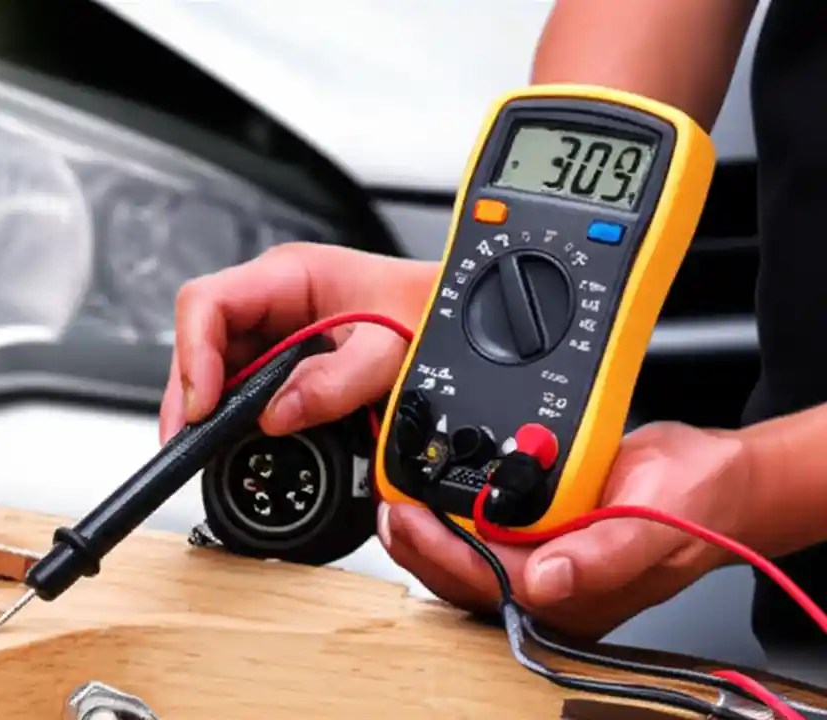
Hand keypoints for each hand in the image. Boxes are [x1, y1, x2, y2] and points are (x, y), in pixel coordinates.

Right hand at [159, 243, 437, 442]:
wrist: (466, 320)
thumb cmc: (435, 313)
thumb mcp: (392, 349)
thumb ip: (339, 379)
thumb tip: (278, 414)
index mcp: (291, 274)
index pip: (208, 302)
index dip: (193, 353)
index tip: (203, 405)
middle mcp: (274, 298)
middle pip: (201, 339)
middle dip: (190, 393)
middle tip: (190, 443)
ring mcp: (276, 329)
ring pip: (215, 365)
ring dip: (208, 407)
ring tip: (207, 448)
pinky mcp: (284, 359)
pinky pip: (242, 384)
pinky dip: (232, 415)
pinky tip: (235, 438)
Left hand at [377, 421, 755, 638]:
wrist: (718, 480)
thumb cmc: (696, 499)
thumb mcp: (657, 515)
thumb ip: (605, 551)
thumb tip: (548, 581)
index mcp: (577, 594)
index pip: (490, 582)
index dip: (440, 552)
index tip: (405, 515)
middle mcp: (555, 590)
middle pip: (466, 579)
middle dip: (418, 544)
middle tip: (386, 504)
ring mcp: (547, 569)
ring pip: (468, 563)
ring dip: (428, 534)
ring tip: (396, 500)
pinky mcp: (543, 546)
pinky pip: (485, 541)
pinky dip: (453, 520)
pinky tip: (432, 497)